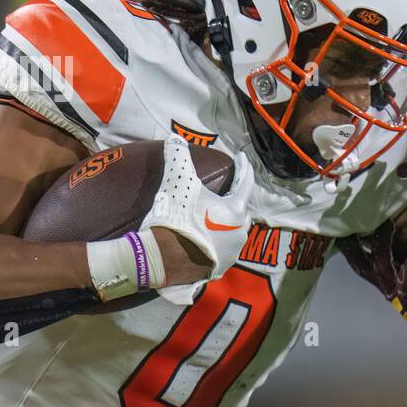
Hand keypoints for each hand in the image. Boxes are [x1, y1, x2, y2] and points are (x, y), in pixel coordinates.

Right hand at [141, 135, 252, 300]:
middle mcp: (239, 233)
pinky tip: (207, 237)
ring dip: (226, 222)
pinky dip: (217, 241)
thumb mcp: (176, 181)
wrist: (160, 259)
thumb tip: (175, 137)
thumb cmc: (173, 217)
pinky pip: (222, 249)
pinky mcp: (218, 269)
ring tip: (215, 215)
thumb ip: (178, 156)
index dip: (243, 167)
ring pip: (234, 232)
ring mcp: (231, 254)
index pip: (246, 183)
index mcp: (235, 211)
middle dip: (236, 198)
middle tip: (227, 189)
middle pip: (241, 210)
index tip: (241, 157)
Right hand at [339, 222, 406, 360]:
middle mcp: (388, 288)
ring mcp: (398, 293)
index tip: (346, 227)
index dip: (351, 247)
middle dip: (352, 244)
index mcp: (388, 284)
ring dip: (382, 242)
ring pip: (381, 264)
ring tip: (387, 223)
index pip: (362, 263)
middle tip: (351, 221)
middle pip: (361, 264)